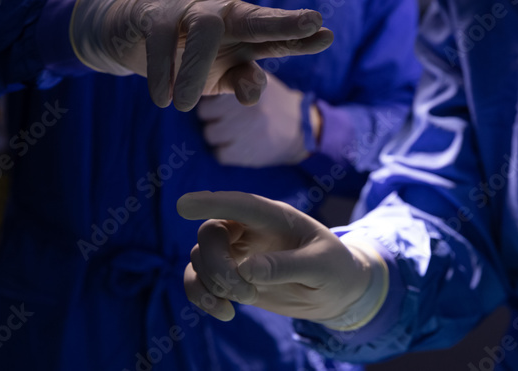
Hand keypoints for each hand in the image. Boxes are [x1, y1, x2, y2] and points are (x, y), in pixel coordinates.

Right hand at [69, 0, 333, 110]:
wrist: (130, 31)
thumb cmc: (185, 54)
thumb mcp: (218, 74)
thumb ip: (241, 80)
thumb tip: (254, 95)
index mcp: (242, 30)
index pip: (276, 36)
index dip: (300, 36)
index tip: (328, 34)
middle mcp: (223, 14)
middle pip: (255, 18)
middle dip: (283, 22)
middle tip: (310, 24)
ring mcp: (190, 10)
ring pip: (205, 31)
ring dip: (194, 70)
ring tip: (185, 106)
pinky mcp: (155, 14)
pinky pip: (161, 41)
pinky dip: (161, 72)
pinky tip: (162, 99)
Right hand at [177, 191, 378, 323]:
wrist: (335, 292)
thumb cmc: (334, 269)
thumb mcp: (321, 266)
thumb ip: (287, 265)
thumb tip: (246, 270)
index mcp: (275, 216)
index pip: (240, 204)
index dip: (212, 203)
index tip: (183, 207)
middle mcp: (250, 229)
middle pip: (211, 234)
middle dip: (217, 266)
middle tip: (245, 293)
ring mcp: (237, 252)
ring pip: (199, 257)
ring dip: (213, 284)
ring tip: (243, 301)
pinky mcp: (230, 276)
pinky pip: (198, 280)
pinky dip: (201, 297)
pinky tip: (225, 313)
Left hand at [197, 76, 317, 166]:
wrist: (302, 130)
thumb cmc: (274, 103)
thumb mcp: (260, 80)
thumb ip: (235, 76)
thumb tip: (203, 78)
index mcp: (246, 85)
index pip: (210, 91)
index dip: (214, 98)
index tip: (223, 102)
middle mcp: (243, 105)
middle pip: (204, 113)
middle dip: (213, 116)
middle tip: (229, 117)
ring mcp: (243, 130)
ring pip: (209, 134)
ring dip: (219, 134)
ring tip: (236, 131)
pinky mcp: (244, 153)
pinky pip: (219, 154)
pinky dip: (227, 152)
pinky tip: (241, 145)